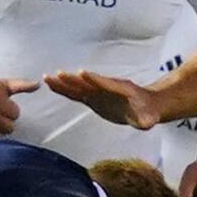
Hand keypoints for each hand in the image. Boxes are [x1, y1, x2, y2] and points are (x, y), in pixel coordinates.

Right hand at [44, 70, 162, 128]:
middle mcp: (106, 88)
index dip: (94, 79)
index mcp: (120, 89)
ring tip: (47, 78)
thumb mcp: (149, 119)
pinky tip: (52, 85)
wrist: (146, 106)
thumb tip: (147, 124)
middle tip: (58, 74)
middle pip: (87, 82)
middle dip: (73, 79)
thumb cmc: (148, 113)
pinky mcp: (92, 98)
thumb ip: (146, 120)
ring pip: (78, 86)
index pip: (105, 83)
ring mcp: (98, 92)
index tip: (82, 72)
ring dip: (64, 82)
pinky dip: (64, 90)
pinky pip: (76, 93)